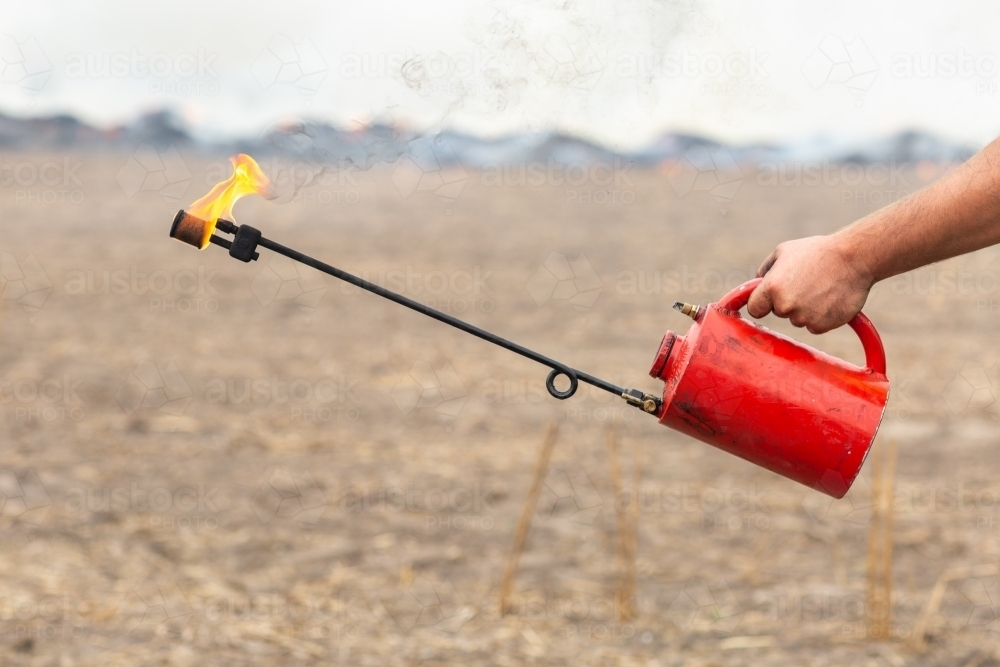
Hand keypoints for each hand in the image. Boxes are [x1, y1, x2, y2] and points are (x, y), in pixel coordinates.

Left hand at [746, 235, 873, 333]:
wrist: (854, 259)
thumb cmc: (818, 251)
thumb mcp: (784, 251)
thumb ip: (765, 269)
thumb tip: (755, 284)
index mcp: (772, 288)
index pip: (755, 308)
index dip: (761, 303)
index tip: (768, 299)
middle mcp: (785, 306)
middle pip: (778, 312)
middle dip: (787, 301)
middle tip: (805, 283)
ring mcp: (804, 318)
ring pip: (797, 319)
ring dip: (805, 309)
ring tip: (820, 287)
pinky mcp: (821, 326)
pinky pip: (814, 326)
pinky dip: (820, 316)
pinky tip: (829, 298)